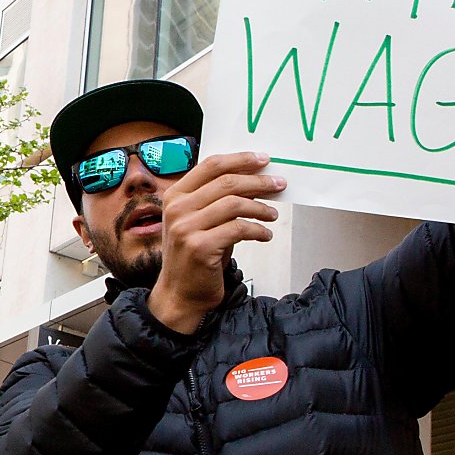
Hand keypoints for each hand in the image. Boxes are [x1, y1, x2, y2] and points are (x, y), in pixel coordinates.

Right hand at [147, 151, 285, 333]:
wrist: (180, 294)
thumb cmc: (194, 258)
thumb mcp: (199, 222)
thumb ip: (217, 201)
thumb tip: (254, 182)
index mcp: (175, 196)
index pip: (210, 165)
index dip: (240, 160)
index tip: (262, 160)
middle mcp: (177, 209)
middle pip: (226, 182)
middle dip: (258, 181)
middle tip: (279, 184)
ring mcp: (186, 228)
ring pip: (234, 203)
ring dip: (261, 207)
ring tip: (273, 215)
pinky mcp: (200, 247)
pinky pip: (239, 229)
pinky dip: (258, 230)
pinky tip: (265, 235)